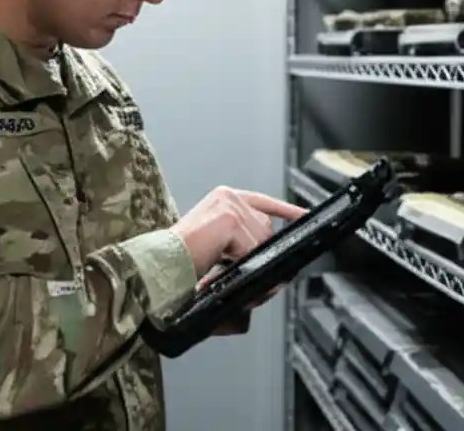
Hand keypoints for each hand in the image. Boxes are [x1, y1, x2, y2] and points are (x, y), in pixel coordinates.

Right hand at [171, 186, 306, 278]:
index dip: (285, 211)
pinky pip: (252, 249)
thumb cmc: (183, 258)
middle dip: (258, 252)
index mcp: (223, 198)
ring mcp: (230, 206)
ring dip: (247, 261)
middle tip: (233, 268)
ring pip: (261, 242)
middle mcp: (228, 196)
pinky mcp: (231, 220)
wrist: (160, 263)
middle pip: (266, 228)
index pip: (264, 202)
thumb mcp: (218, 244)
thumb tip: (270, 256)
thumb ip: (243, 241)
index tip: (304, 217)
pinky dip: (240, 263)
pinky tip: (219, 262)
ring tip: (220, 266)